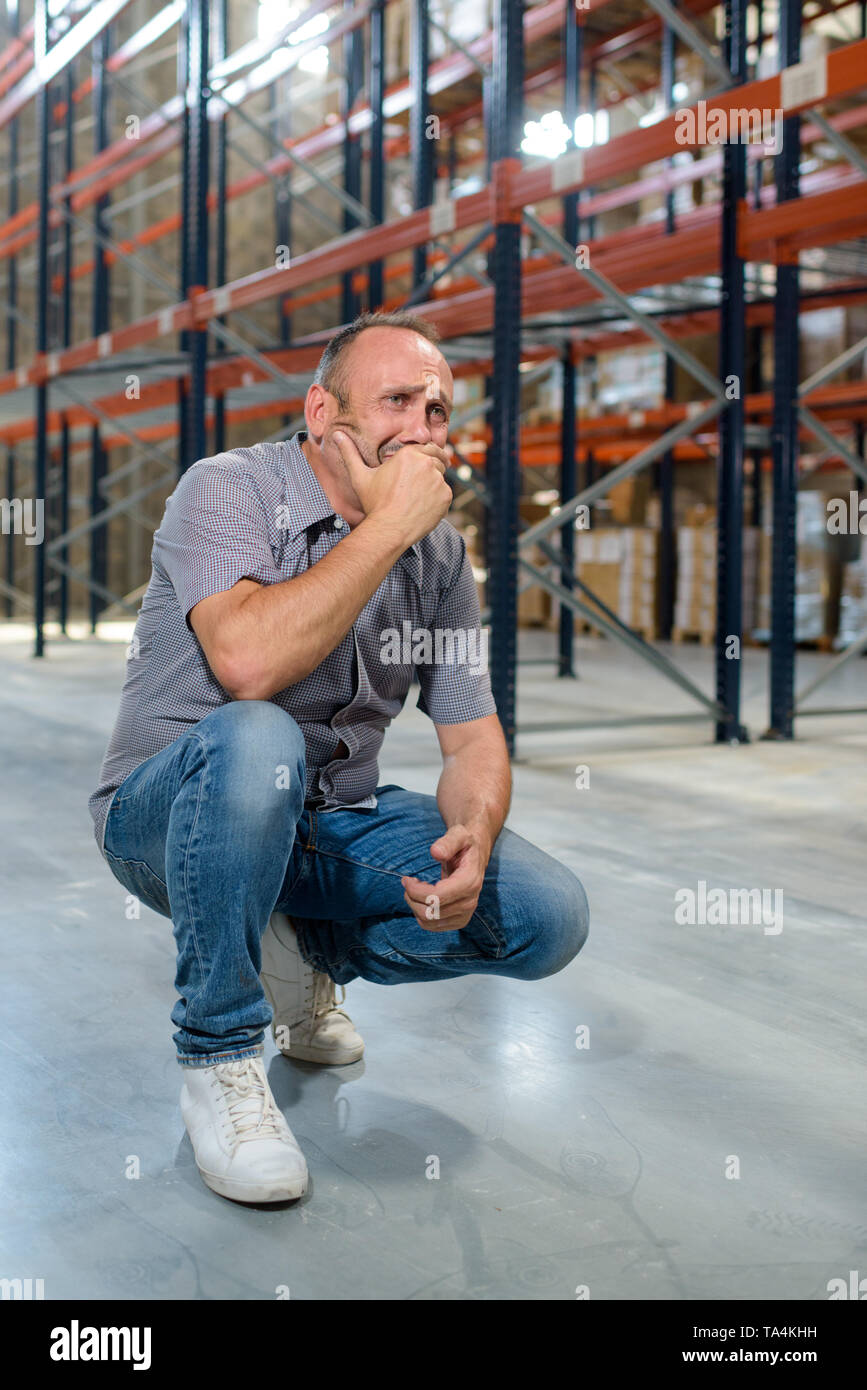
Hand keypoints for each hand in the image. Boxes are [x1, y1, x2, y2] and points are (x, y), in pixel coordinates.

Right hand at [332, 429, 452, 547]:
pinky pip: (445, 494)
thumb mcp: (360, 477)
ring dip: (434, 484)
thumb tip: (337, 435)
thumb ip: (350, 453)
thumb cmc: (374, 503)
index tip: (423, 464)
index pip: (426, 447)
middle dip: (433, 466)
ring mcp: (438, 480)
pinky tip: (422, 508)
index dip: (425, 455)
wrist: (389, 529)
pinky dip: (438, 500)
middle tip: (423, 481)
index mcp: (409, 454)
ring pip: (441, 477)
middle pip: (438, 459)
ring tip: (418, 498)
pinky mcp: (446, 496)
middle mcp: (426, 463)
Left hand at [401, 823, 490, 932]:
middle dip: (412, 898)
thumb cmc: (464, 845)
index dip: (415, 891)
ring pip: (429, 922)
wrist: (475, 856)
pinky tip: (423, 899)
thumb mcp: (458, 835)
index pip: (436, 898)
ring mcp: (465, 915)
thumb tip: (435, 852)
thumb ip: (448, 842)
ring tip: (415, 890)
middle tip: (408, 883)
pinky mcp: (459, 921)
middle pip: (429, 912)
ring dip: (415, 906)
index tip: (407, 879)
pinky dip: (421, 914)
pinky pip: (432, 926)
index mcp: (470, 882)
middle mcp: (470, 902)